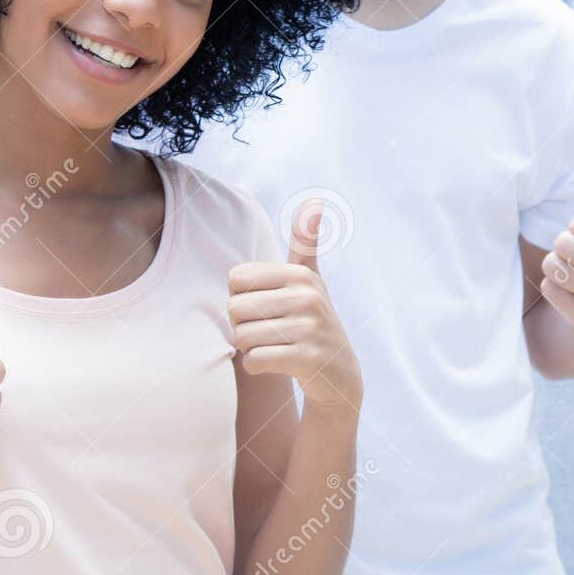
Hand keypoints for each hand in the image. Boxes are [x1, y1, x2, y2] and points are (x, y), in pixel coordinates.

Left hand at [228, 200, 360, 412]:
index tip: (265, 307)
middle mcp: (307, 296)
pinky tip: (276, 364)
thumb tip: (315, 201)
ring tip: (274, 346)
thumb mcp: (309, 279)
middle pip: (234, 309)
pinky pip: (254, 361)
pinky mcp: (306, 359)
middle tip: (269, 331)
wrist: (339, 373)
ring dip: (249, 348)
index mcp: (300, 274)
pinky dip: (257, 366)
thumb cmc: (311, 320)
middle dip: (242, 326)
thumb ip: (305, 241)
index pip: (235, 279)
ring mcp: (309, 328)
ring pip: (241, 337)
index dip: (242, 297)